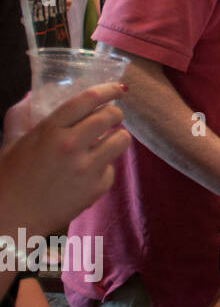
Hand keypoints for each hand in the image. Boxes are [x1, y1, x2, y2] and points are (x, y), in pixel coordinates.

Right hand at [0, 82, 130, 235]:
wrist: (12, 217)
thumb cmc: (10, 177)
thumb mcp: (11, 141)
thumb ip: (21, 114)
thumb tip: (33, 94)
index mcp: (50, 130)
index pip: (88, 100)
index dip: (108, 90)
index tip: (118, 88)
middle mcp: (71, 145)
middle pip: (110, 117)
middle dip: (115, 114)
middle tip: (112, 117)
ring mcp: (87, 168)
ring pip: (121, 140)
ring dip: (117, 137)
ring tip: (106, 141)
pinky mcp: (97, 187)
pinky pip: (113, 168)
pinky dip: (105, 167)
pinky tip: (90, 171)